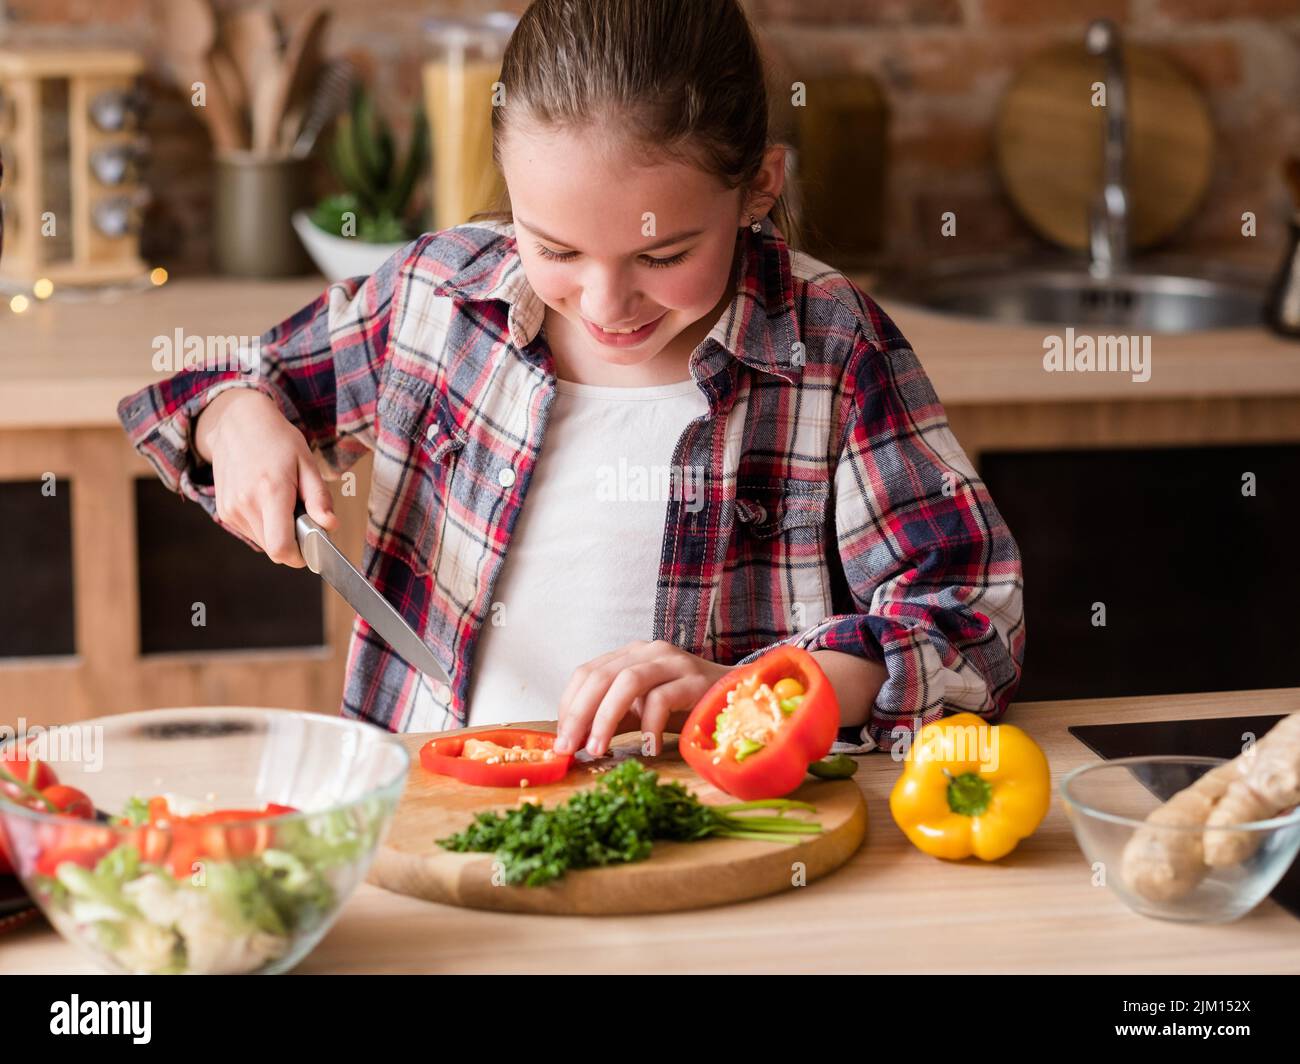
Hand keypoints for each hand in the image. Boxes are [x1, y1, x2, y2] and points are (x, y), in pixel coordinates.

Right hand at [195, 388, 336, 566]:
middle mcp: (245, 504)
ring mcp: (231, 509)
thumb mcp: (307, 462)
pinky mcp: (224, 511)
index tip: (312, 545)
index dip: (300, 555)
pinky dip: (264, 524)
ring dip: (278, 532)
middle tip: (301, 514)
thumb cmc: (277, 439)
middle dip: (293, 540)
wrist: (236, 423)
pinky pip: (251, 532)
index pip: (281, 547)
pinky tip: (266, 500)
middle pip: (274, 549)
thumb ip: (319, 497)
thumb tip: (330, 526)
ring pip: (263, 542)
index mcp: (270, 492)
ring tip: (281, 501)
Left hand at [554, 640, 732, 756]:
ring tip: (599, 750)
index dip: (568, 706)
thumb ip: (611, 720)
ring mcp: (673, 662)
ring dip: (606, 719)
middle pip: (600, 676)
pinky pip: (662, 699)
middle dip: (579, 715)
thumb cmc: (684, 708)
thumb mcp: (640, 712)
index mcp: (630, 655)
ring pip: (627, 682)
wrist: (735, 701)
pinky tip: (647, 748)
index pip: (586, 673)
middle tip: (570, 749)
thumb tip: (573, 742)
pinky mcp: (695, 680)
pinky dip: (648, 726)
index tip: (562, 740)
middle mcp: (649, 651)